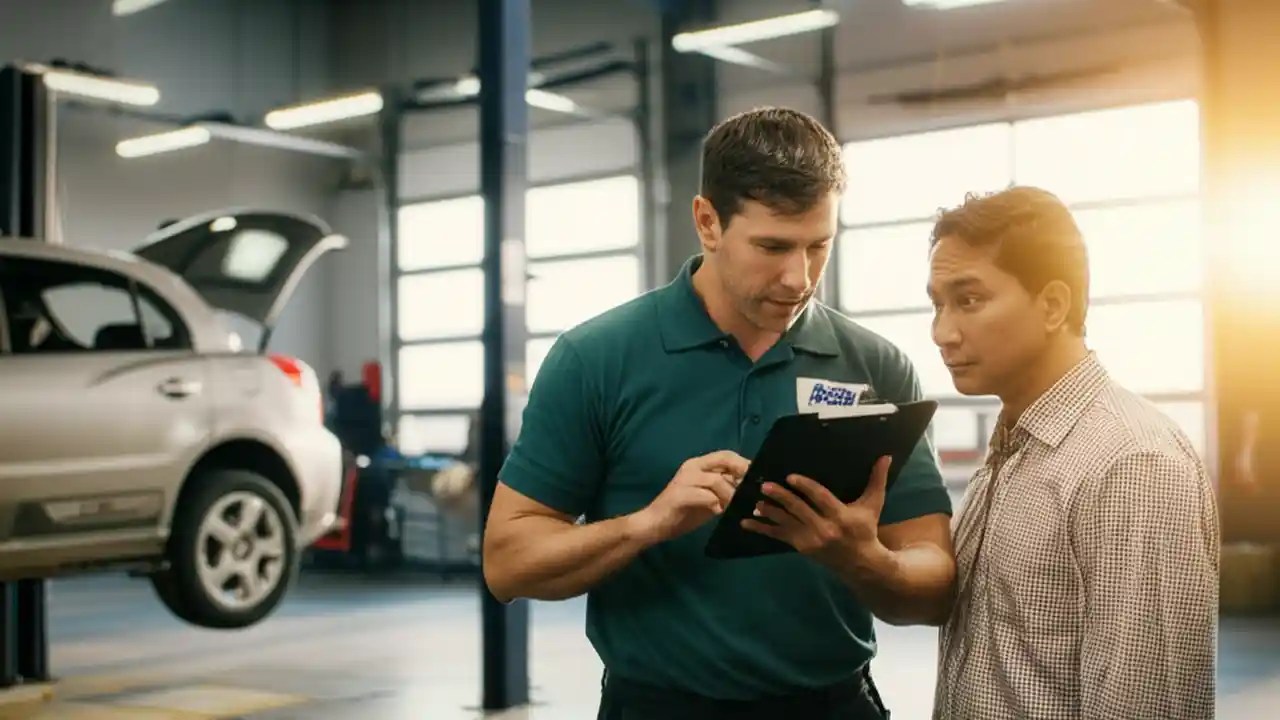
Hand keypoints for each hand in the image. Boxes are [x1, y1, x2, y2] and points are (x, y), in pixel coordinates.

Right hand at [631, 450, 749, 544]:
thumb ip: (725, 489)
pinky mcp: (680, 494)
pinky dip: (716, 505)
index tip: (757, 479)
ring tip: (734, 508)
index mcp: (698, 465)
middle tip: (751, 491)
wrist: (655, 524)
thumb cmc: (683, 512)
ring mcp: (685, 479)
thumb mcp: (709, 498)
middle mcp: (692, 467)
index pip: (726, 455)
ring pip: (718, 480)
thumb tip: (750, 488)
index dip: (744, 464)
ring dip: (730, 496)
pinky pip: (707, 497)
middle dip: (742, 473)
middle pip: (725, 459)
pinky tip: (718, 512)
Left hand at [742, 456, 891, 569]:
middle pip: (799, 510)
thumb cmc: (865, 529)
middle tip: (765, 485)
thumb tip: (886, 456)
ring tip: (756, 500)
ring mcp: (810, 540)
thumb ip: (877, 480)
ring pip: (786, 523)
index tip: (791, 477)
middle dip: (781, 497)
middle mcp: (824, 529)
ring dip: (769, 511)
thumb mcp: (873, 505)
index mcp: (841, 516)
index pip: (820, 499)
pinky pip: (778, 536)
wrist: (860, 563)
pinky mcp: (801, 547)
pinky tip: (746, 522)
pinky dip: (762, 529)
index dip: (805, 487)